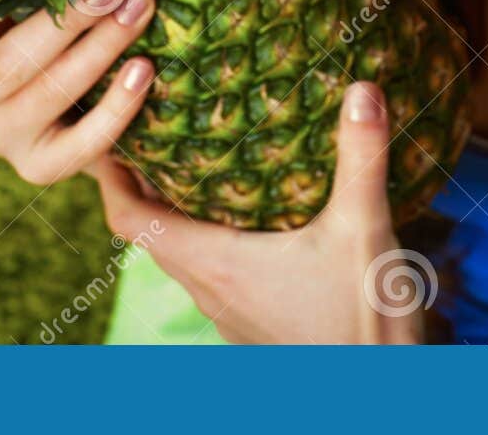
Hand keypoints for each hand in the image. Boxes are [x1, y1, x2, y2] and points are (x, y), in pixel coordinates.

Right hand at [0, 0, 155, 186]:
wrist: (46, 106)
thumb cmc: (22, 30)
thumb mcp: (11, 5)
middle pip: (10, 65)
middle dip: (66, 20)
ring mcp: (0, 140)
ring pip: (50, 95)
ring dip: (102, 49)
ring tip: (138, 9)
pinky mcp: (40, 167)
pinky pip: (81, 145)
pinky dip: (116, 108)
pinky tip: (142, 70)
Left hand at [91, 80, 426, 343]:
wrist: (381, 397)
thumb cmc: (363, 326)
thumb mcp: (364, 233)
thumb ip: (360, 160)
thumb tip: (362, 91)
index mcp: (217, 264)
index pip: (129, 219)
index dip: (108, 174)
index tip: (107, 127)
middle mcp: (210, 289)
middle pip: (148, 231)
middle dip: (139, 179)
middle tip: (146, 125)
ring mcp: (229, 309)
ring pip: (179, 252)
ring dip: (172, 207)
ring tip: (189, 155)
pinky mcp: (251, 320)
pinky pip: (210, 269)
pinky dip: (206, 231)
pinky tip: (243, 207)